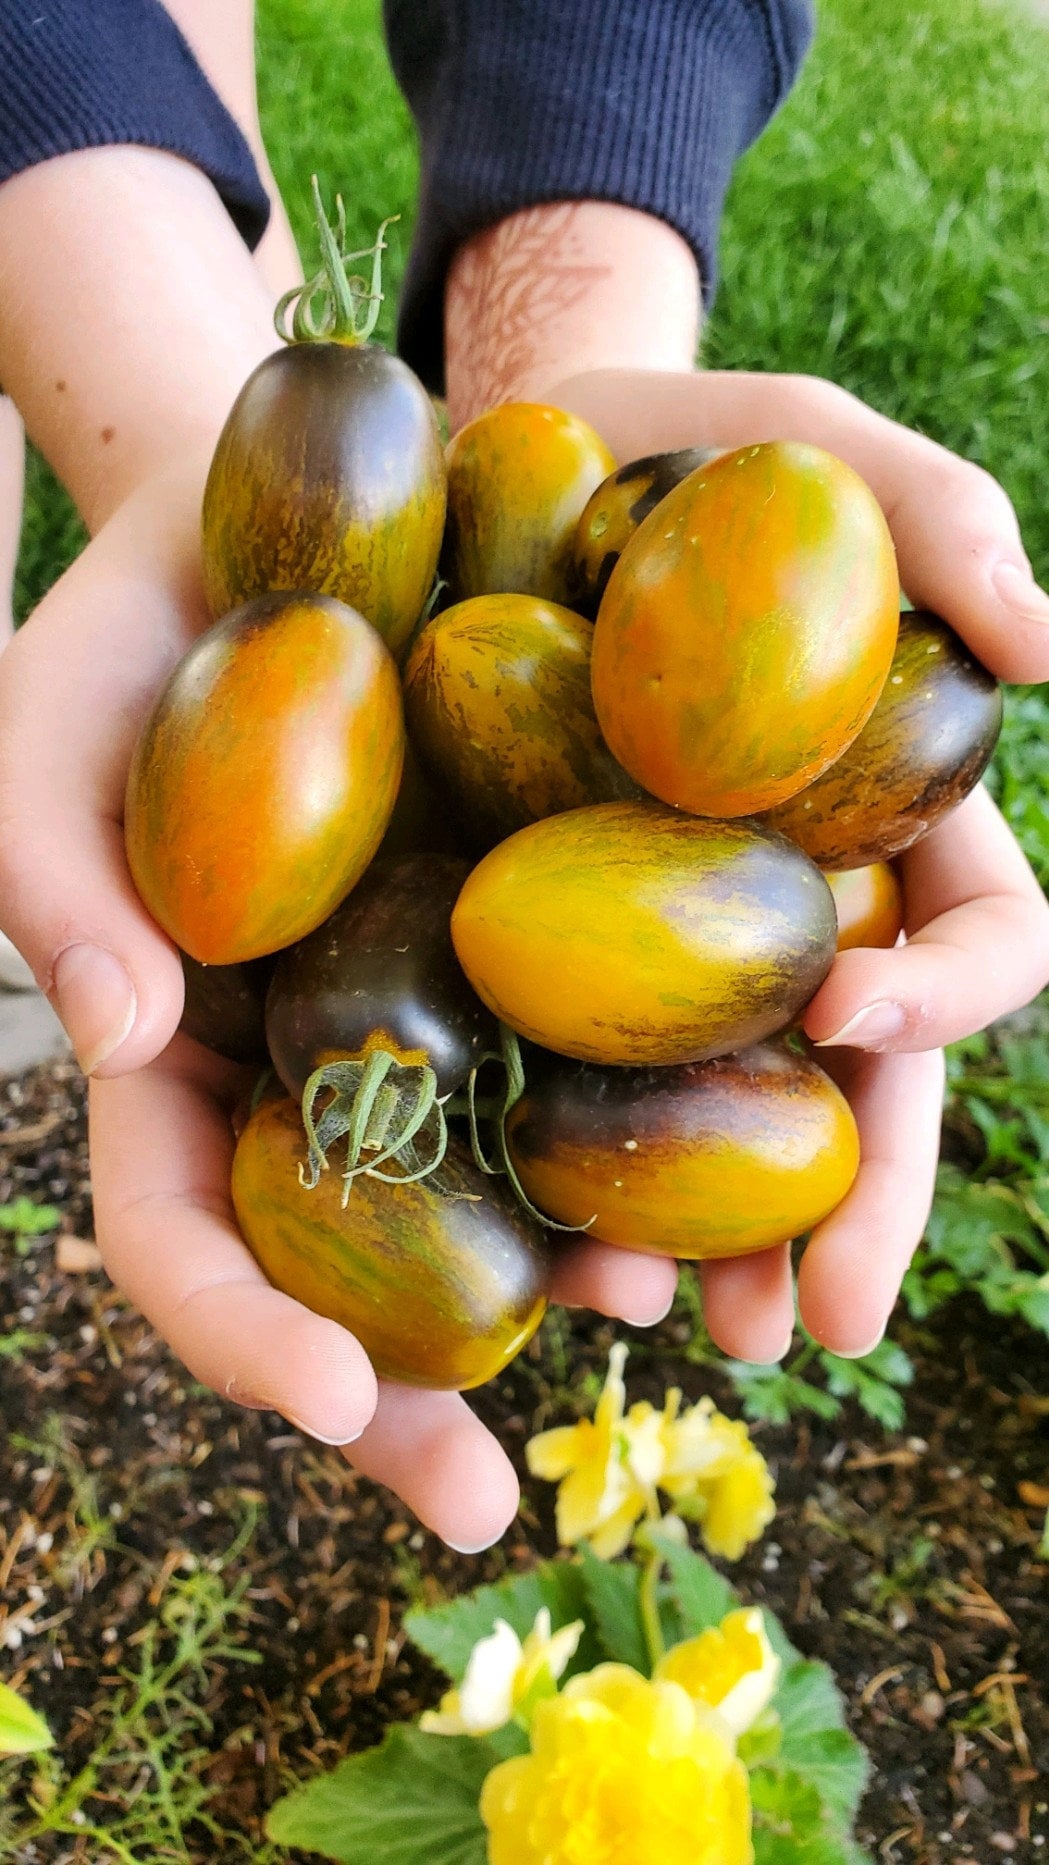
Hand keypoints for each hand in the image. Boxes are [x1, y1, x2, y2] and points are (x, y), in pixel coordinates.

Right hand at [0, 459, 676, 1548]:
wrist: (272, 529)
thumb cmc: (119, 642)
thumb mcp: (43, 740)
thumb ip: (52, 882)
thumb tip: (120, 1038)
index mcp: (178, 1064)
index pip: (181, 1234)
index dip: (238, 1329)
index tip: (334, 1397)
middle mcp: (307, 1071)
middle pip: (344, 1267)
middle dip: (400, 1397)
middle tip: (479, 1505)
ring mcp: (424, 1015)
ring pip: (482, 1185)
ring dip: (553, 1275)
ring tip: (646, 1322)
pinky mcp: (529, 935)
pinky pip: (584, 1047)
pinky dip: (639, 1118)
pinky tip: (714, 1162)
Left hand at [543, 364, 1048, 1363]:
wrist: (470, 468)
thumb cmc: (659, 451)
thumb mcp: (792, 445)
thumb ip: (930, 514)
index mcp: (881, 821)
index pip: (974, 940)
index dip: (942, 1003)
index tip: (847, 1025)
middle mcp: (790, 911)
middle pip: (857, 1091)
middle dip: (849, 1208)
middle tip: (808, 1328)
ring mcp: (661, 949)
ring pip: (722, 1130)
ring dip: (718, 1243)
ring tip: (674, 1328)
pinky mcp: (534, 960)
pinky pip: (569, 1091)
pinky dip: (569, 1176)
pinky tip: (540, 1246)